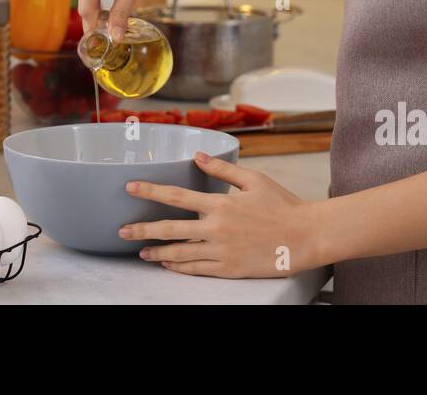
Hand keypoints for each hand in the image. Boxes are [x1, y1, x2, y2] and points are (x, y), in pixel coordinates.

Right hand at [70, 0, 174, 41]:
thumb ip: (121, 14)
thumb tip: (115, 38)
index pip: (86, 8)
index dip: (95, 28)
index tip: (104, 47)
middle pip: (86, 3)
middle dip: (99, 19)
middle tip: (114, 36)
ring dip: (100, 9)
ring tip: (117, 19)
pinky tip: (114, 4)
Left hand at [118, 152, 318, 277]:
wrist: (305, 237)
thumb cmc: (282, 205)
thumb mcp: (253, 180)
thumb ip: (222, 170)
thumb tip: (198, 156)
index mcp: (220, 204)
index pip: (176, 196)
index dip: (150, 191)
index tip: (130, 188)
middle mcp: (216, 228)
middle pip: (170, 229)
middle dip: (143, 230)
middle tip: (122, 232)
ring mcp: (221, 251)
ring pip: (180, 253)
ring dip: (157, 253)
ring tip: (141, 253)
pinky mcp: (228, 269)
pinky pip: (197, 269)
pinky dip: (179, 267)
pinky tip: (168, 265)